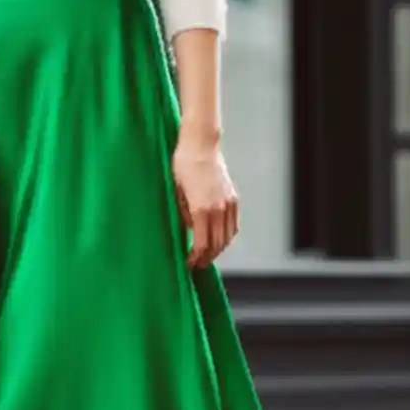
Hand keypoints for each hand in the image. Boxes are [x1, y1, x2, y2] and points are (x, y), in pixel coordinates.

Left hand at [172, 126, 238, 268]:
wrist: (201, 145)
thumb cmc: (183, 165)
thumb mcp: (176, 192)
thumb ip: (183, 215)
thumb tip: (188, 231)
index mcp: (201, 209)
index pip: (201, 244)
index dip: (195, 257)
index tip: (188, 264)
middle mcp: (218, 209)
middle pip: (216, 244)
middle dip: (207, 257)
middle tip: (197, 264)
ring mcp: (228, 204)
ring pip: (228, 237)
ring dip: (218, 249)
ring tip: (208, 255)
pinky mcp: (233, 198)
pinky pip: (234, 225)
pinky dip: (228, 236)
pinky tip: (220, 239)